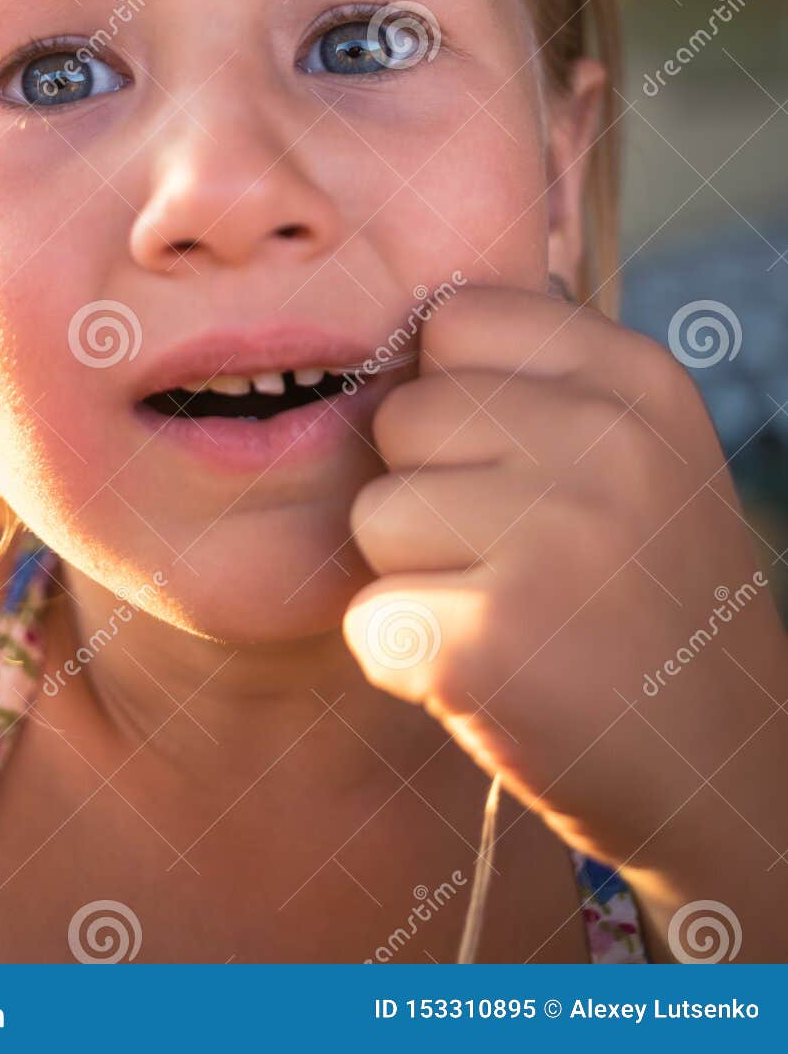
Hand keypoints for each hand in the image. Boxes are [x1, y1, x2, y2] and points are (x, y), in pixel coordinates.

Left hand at [341, 285, 787, 949]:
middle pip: (399, 416)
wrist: (722, 771)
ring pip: (373, 515)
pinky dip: (404, 661)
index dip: (451, 396)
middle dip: (427, 492)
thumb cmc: (640, 595)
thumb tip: (396, 329)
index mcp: (635, 377)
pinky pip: (367, 618)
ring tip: (512, 618)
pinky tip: (493, 679)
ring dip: (415, 579)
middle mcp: (604, 441)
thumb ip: (533, 379)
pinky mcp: (489, 642)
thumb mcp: (633, 449)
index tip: (507, 468)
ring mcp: (552, 540)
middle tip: (515, 564)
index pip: (453, 319)